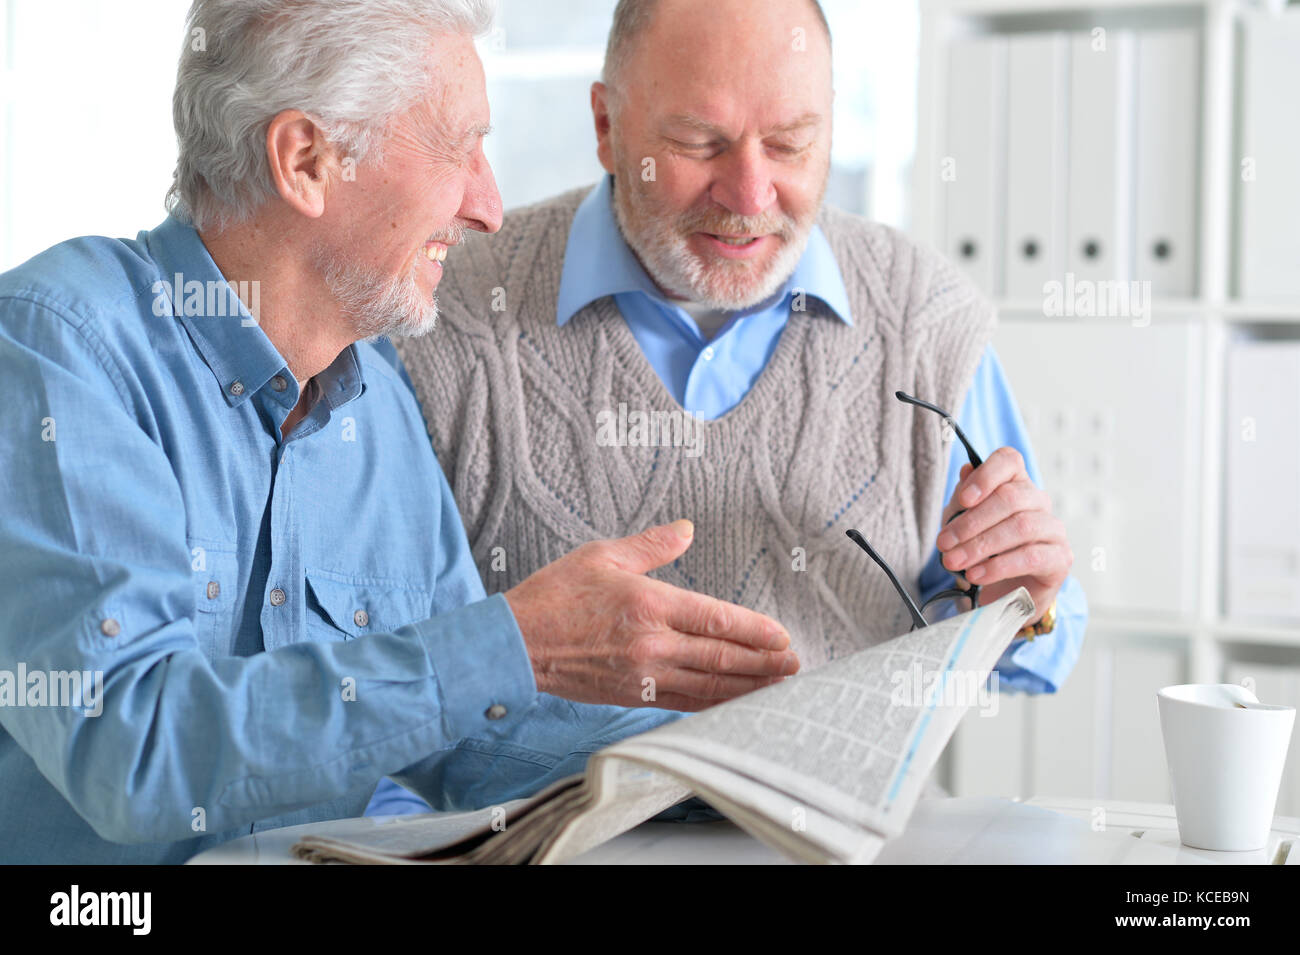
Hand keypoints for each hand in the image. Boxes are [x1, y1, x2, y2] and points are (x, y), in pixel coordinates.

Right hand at [505, 519, 799, 711]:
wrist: (514, 643)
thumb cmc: (554, 596)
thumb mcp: (603, 554)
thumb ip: (652, 544)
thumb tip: (686, 529)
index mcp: (649, 604)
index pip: (716, 621)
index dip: (755, 631)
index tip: (783, 637)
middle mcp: (651, 644)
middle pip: (721, 658)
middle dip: (764, 664)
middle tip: (796, 666)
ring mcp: (642, 675)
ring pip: (708, 686)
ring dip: (748, 687)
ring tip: (779, 688)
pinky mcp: (632, 696)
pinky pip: (684, 702)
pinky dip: (714, 704)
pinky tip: (733, 702)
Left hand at [934, 447, 1071, 622]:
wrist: (1002, 591)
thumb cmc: (984, 550)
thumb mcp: (964, 523)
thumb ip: (964, 500)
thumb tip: (965, 470)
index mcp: (1015, 484)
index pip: (1009, 461)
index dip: (986, 476)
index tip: (964, 499)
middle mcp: (1038, 501)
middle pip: (1010, 498)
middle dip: (971, 522)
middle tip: (944, 543)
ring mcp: (1053, 529)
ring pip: (1021, 527)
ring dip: (981, 546)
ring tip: (955, 561)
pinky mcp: (1059, 558)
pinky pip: (1031, 557)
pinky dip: (998, 567)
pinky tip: (976, 575)